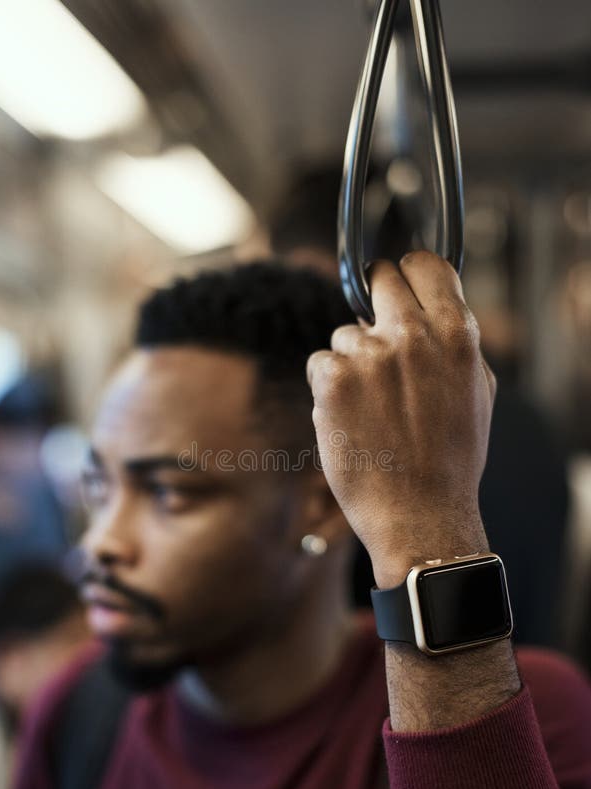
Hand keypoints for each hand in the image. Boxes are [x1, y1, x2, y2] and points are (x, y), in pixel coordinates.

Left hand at [307, 252, 493, 586]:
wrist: (420, 515)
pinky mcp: (333, 378)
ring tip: (371, 410)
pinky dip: (328, 389)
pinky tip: (348, 421)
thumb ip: (453, 342)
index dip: (410, 274)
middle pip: (379, 280)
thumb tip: (429, 309)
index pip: (426, 265)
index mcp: (455, 334)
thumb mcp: (476, 391)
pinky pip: (320, 363)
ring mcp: (370, 354)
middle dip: (374, 305)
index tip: (401, 287)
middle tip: (375, 340)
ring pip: (345, 334)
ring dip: (352, 362)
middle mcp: (412, 334)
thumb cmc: (451, 459)